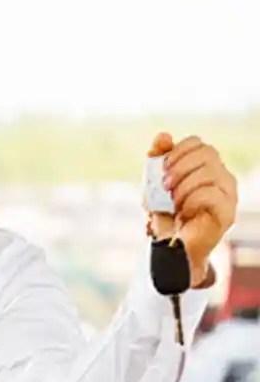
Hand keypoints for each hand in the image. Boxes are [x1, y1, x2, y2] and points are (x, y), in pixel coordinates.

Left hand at [150, 132, 238, 285]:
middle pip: (206, 152)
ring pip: (210, 171)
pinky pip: (211, 193)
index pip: (197, 142)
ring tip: (174, 204)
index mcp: (205, 166)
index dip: (176, 152)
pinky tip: (184, 213)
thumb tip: (163, 135)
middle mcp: (221, 176)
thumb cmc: (165, 214)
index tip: (161, 170)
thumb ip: (157, 160)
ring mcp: (228, 193)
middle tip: (165, 187)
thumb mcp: (153, 184)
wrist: (171, 245)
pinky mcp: (228, 211)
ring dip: (183, 187)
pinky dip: (191, 201)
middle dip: (179, 167)